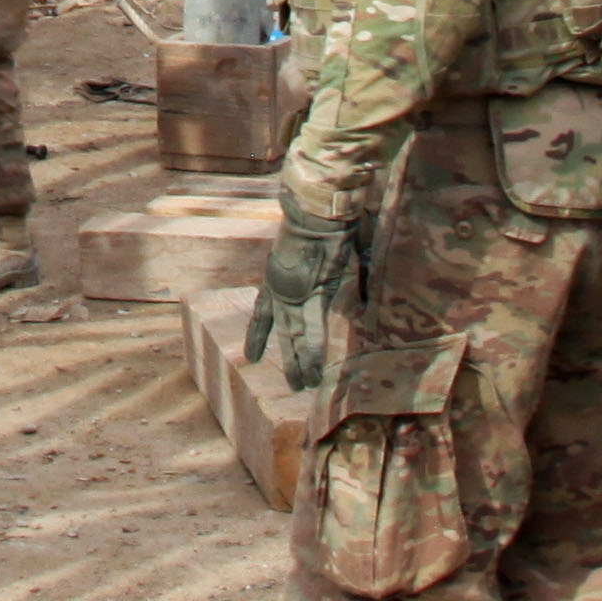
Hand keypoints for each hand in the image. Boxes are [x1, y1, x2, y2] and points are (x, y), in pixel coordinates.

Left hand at [246, 211, 359, 403]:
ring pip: (295, 337)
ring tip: (302, 386)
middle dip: (287, 358)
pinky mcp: (311, 297)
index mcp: (276, 281)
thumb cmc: (317, 227)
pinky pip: (312, 329)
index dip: (257, 336)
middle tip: (292, 383)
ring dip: (300, 363)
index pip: (262, 315)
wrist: (317, 214)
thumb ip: (326, 278)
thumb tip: (350, 298)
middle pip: (282, 332)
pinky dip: (313, 350)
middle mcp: (281, 292)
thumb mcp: (313, 255)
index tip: (250, 357)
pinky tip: (313, 370)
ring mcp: (294, 296)